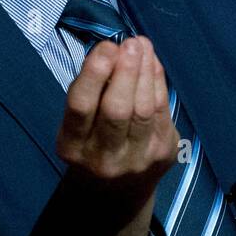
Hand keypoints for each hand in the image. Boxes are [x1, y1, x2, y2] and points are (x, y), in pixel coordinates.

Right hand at [56, 36, 177, 235]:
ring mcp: (137, 160)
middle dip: (126, 72)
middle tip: (131, 43)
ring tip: (142, 45)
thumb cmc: (92, 141)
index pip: (81, 108)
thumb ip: (90, 90)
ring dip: (146, 71)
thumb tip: (114, 49)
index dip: (94, 74)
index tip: (106, 47)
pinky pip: (162, 111)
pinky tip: (153, 63)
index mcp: (72, 147)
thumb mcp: (78, 124)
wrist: (118, 192)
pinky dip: (158, 82)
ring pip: (144, 109)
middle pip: (118, 109)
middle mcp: (103, 159)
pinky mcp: (162, 155)